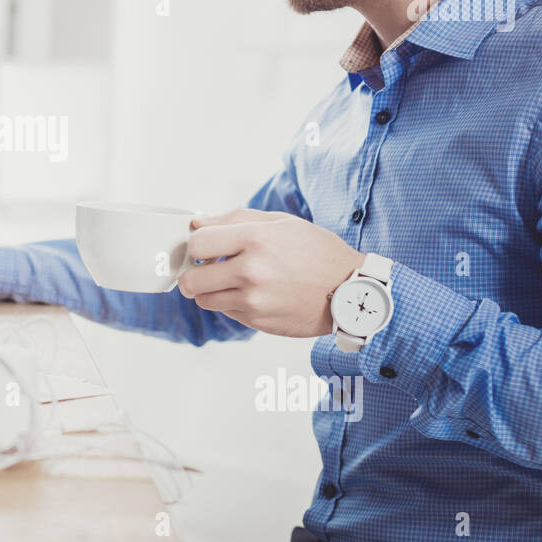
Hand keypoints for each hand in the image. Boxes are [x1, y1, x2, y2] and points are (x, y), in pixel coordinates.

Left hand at [176, 208, 363, 336]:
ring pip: (204, 300)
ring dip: (209, 290)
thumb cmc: (316, 251)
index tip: (204, 247)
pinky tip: (251, 293)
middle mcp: (251, 271)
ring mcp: (254, 301)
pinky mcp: (258, 321)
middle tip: (206, 268)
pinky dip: (229, 303)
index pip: (197, 243)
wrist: (349, 290)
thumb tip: (196, 223)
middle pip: (191, 279)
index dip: (196, 244)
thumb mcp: (280, 222)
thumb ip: (234, 219)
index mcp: (256, 239)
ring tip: (230, 281)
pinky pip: (226, 312)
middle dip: (193, 273)